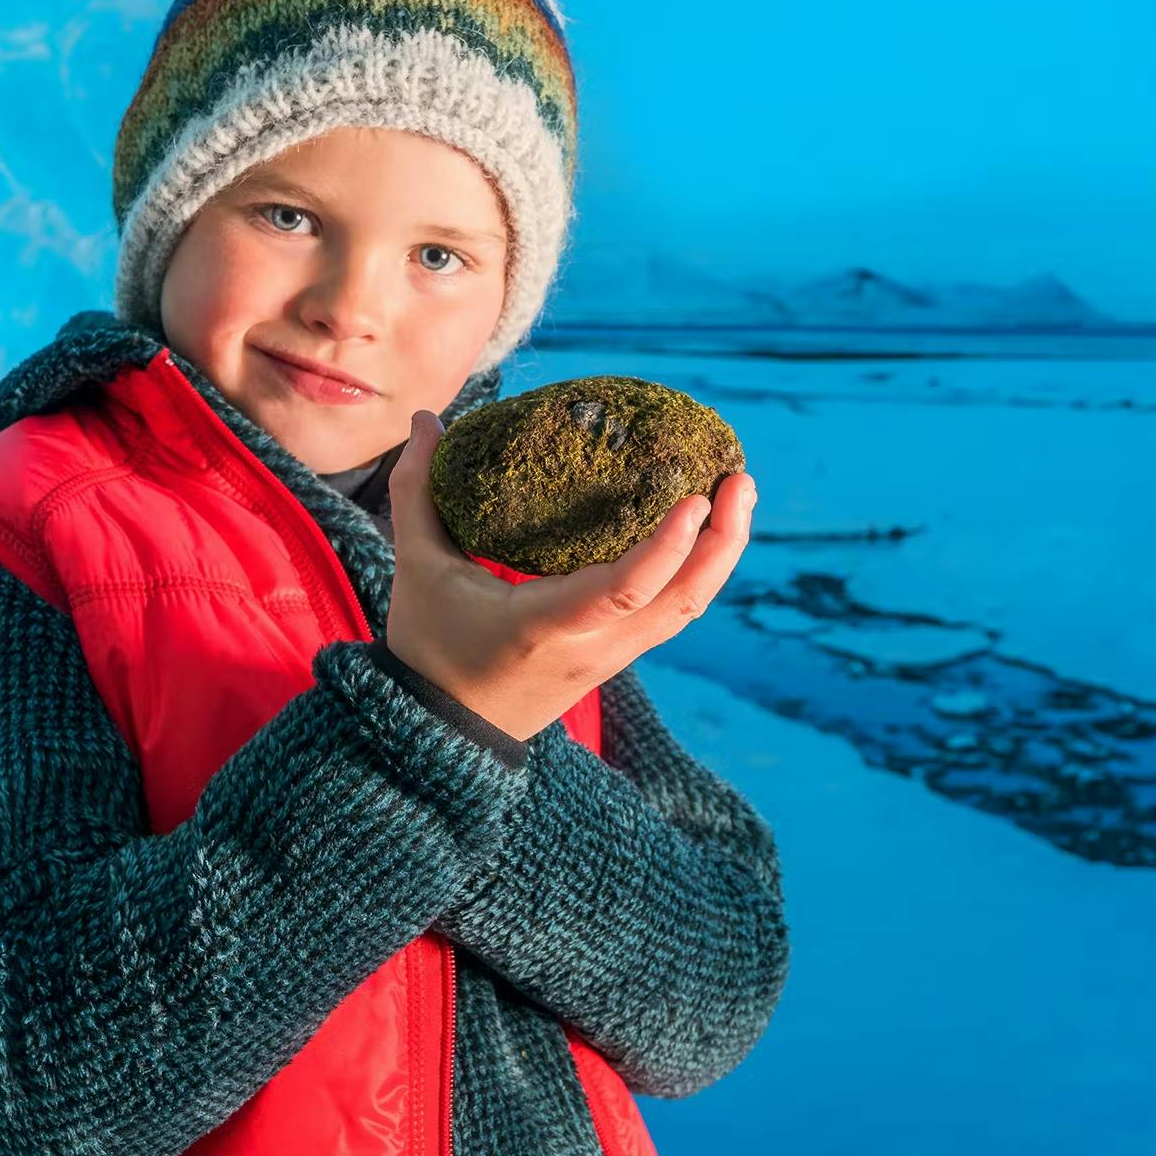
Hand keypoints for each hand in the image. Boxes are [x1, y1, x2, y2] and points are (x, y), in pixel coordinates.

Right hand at [385, 409, 756, 740]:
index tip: (697, 497)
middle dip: (721, 541)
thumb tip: (424, 421)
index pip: (621, 591)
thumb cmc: (428, 648)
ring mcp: (610, 656)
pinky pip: (672, 612)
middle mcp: (591, 646)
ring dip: (719, 554)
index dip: (666, 547)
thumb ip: (417, 491)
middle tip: (739, 477)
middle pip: (680, 601)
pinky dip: (697, 571)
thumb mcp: (416, 568)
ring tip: (737, 494)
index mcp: (543, 626)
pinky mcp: (616, 656)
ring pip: (686, 609)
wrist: (441, 734)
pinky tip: (704, 532)